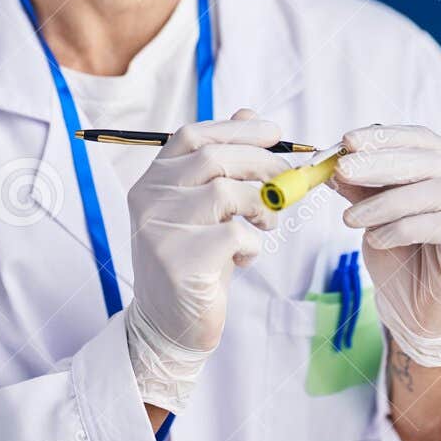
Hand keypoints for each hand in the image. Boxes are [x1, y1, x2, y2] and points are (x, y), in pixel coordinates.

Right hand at [124, 108, 288, 412]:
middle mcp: (150, 199)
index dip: (237, 129)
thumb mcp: (206, 209)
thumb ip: (223, 165)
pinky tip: (244, 257)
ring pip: (228, 193)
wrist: (168, 325)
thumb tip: (250, 115)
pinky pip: (235, 234)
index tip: (274, 133)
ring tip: (264, 226)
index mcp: (153, 180)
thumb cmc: (195, 260)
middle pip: (215, 158)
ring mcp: (160, 229)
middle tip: (291, 181)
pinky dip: (252, 243)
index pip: (193, 136)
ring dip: (261, 207)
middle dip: (264, 165)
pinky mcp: (179, 260)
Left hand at [329, 123, 440, 366]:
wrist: (419, 312)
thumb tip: (331, 163)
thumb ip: (361, 188)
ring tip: (350, 219)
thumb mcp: (374, 215)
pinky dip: (401, 228)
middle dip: (380, 163)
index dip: (385, 137)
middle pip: (428, 160)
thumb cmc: (401, 256)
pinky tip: (376, 240)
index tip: (347, 141)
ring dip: (386, 202)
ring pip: (436, 191)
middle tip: (343, 170)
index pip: (421, 138)